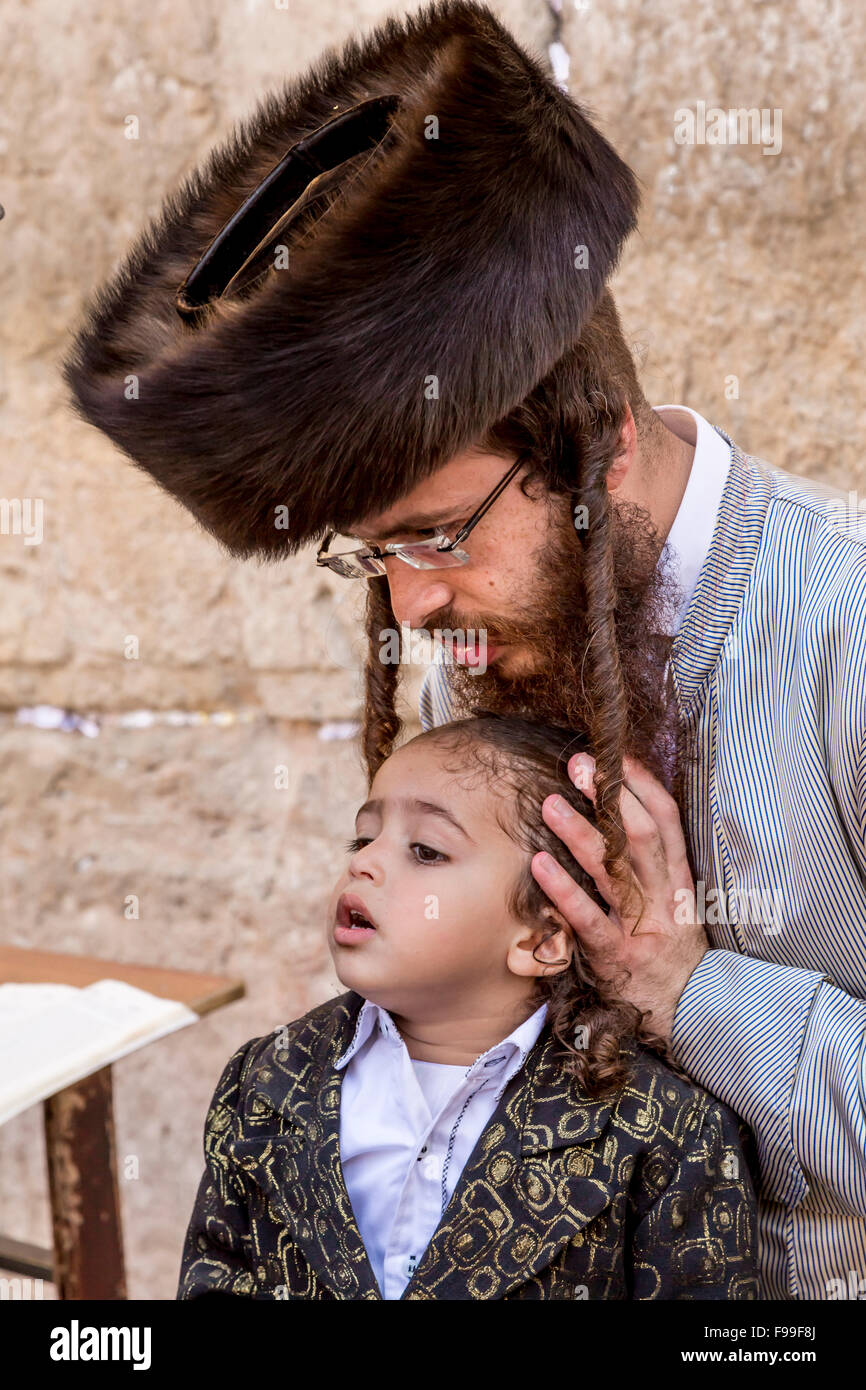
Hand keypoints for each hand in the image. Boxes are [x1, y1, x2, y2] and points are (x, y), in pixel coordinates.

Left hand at [530, 751, 708, 1042]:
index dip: (643, 785)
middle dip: (611, 797)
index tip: (616, 757)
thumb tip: (622, 815)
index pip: (668, 821)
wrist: (690, 1013)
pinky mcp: (616, 955)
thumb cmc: (671, 952)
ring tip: (550, 803)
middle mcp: (664, 897)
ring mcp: (641, 927)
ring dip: (580, 834)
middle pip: (642, 837)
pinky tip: (539, 865)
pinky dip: (564, 890)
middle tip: (578, 766)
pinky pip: (589, 918)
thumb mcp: (674, 904)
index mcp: (679, 880)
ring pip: (615, 871)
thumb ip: (653, 865)